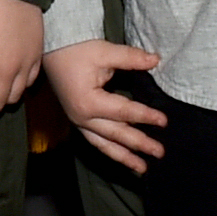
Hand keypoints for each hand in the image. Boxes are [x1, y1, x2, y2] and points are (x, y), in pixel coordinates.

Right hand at [43, 38, 166, 173]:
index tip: (164, 121)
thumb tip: (155, 60)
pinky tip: (123, 157)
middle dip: (139, 144)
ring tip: (142, 169)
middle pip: (116, 134)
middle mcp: (82, 117)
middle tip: (160, 152)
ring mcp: (78, 121)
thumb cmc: (75, 49)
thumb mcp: (103, 51)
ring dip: (124, 157)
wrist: (52, 46)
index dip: (145, 116)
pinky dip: (110, 151)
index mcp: (88, 102)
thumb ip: (130, 58)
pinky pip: (96, 140)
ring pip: (104, 144)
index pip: (124, 112)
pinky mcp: (78, 119)